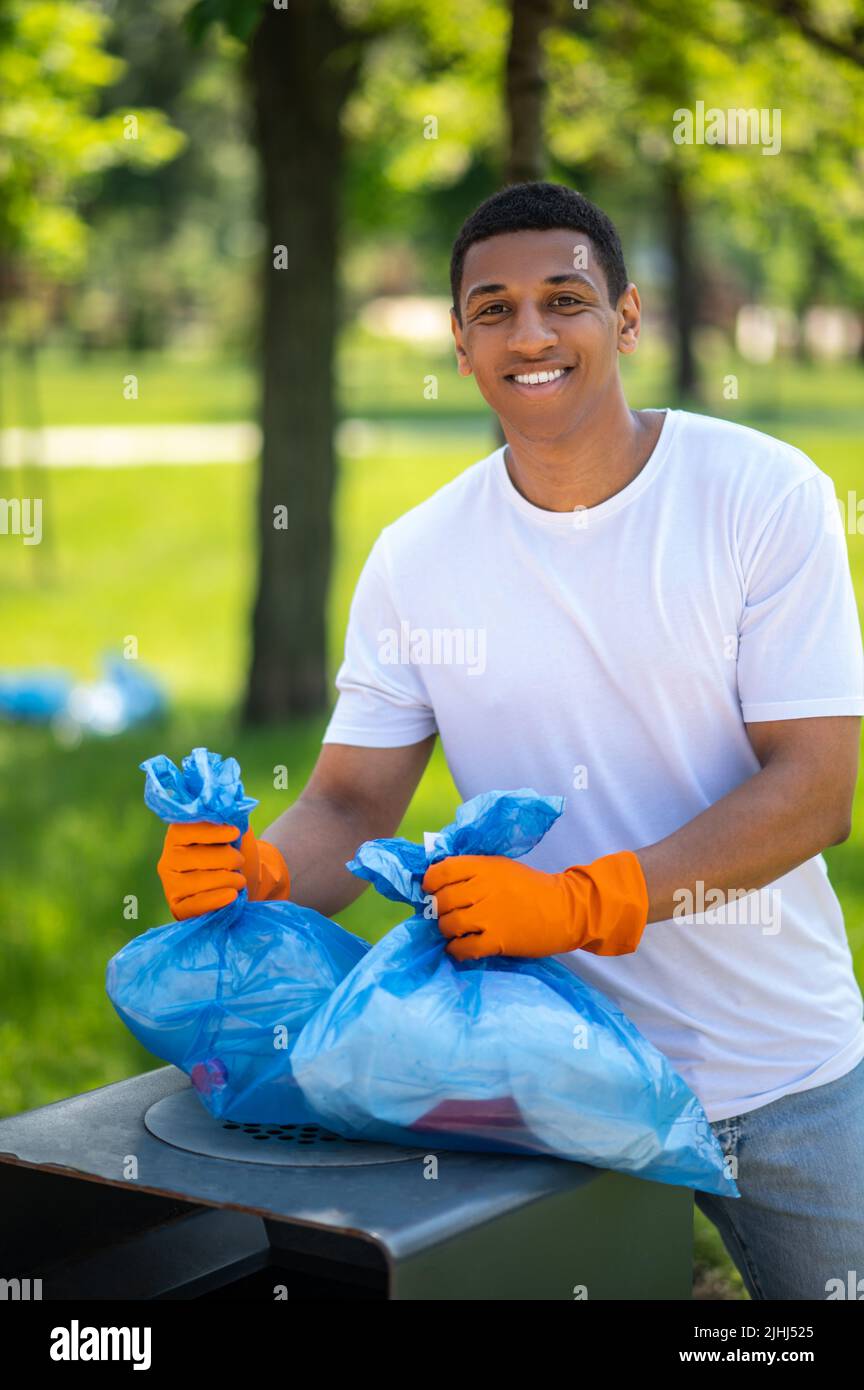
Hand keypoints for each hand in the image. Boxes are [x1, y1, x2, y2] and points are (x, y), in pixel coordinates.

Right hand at [157, 821, 290, 920]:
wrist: (237, 884)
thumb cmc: (232, 853)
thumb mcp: (233, 832)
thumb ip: (231, 817)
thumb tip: (231, 805)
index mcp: (177, 836)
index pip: (187, 830)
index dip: (212, 831)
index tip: (235, 832)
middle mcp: (168, 859)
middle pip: (196, 857)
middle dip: (226, 858)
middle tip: (240, 861)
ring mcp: (170, 885)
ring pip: (199, 881)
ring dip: (227, 879)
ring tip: (241, 879)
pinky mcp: (177, 907)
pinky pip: (195, 905)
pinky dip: (216, 899)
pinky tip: (232, 895)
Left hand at [421, 850, 648, 960]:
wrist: (566, 910)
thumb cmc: (532, 887)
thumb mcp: (502, 867)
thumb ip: (474, 871)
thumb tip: (441, 879)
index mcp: (484, 866)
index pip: (442, 870)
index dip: (430, 881)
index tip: (432, 889)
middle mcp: (483, 888)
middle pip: (442, 900)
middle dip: (438, 909)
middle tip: (445, 914)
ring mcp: (489, 915)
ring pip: (448, 924)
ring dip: (447, 930)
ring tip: (455, 931)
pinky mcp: (497, 940)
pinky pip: (463, 947)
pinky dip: (456, 949)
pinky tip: (460, 947)